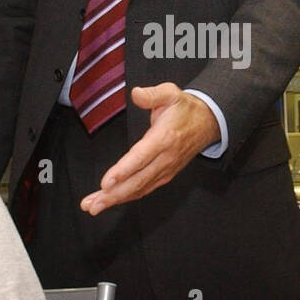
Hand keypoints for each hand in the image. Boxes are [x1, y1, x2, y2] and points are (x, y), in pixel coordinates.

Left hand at [80, 83, 219, 215]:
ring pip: (139, 188)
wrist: (207, 123)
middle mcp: (165, 158)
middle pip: (137, 180)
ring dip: (116, 199)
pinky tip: (112, 201)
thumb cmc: (185, 109)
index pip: (141, 157)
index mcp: (164, 138)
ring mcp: (165, 169)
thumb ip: (152, 94)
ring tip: (94, 206)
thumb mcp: (171, 93)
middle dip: (113, 194)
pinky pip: (145, 189)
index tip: (106, 182)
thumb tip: (136, 94)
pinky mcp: (165, 175)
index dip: (123, 171)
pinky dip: (128, 197)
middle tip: (92, 204)